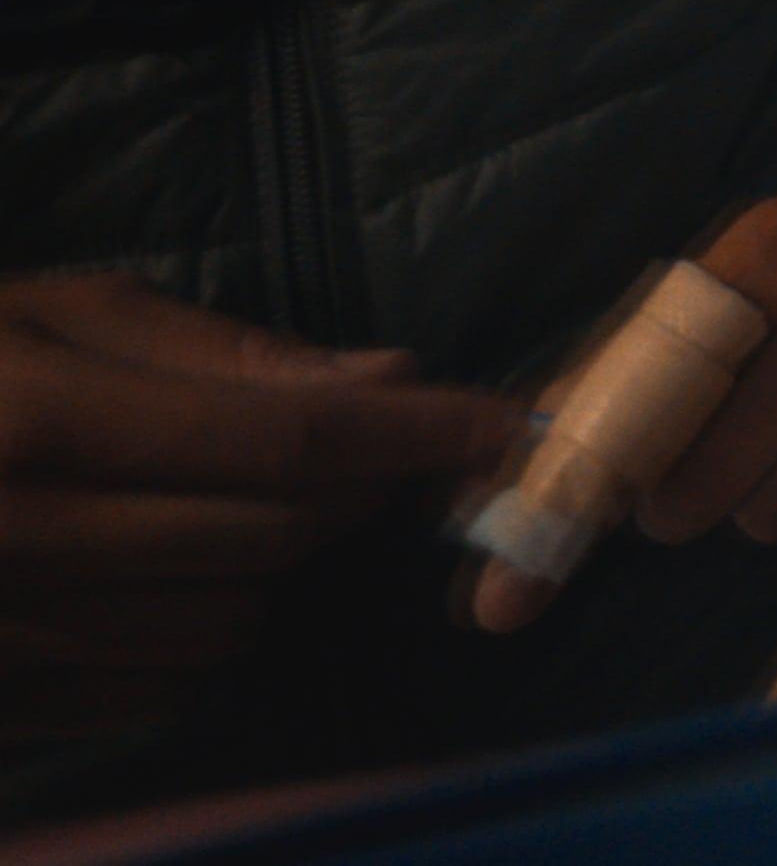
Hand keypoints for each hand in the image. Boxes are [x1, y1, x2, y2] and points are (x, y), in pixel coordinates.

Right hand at [0, 269, 524, 711]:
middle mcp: (16, 542)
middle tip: (388, 453)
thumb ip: (216, 356)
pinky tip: (180, 571)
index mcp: (36, 427)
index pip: (283, 448)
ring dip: (275, 568)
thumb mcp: (48, 311)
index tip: (507, 425)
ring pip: (218, 625)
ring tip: (264, 503)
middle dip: (351, 500)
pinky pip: (145, 685)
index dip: (415, 439)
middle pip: (264, 545)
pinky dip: (196, 633)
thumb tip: (383, 381)